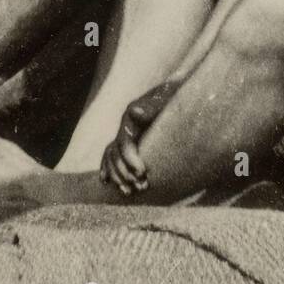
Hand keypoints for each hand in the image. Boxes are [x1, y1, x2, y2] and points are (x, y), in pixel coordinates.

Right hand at [99, 78, 181, 195]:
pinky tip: (106, 182)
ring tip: (131, 191)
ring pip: (112, 156)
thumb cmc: (175, 95)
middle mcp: (126, 124)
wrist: (177, 92)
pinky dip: (108, 168)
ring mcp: (126, 132)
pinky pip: (111, 155)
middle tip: (142, 186)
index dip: (130, 159)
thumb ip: (152, 106)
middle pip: (116, 152)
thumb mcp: (168, 99)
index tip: (142, 172)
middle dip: (126, 171)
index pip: (124, 142)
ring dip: (119, 175)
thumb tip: (135, 111)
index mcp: (133, 115)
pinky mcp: (129, 140)